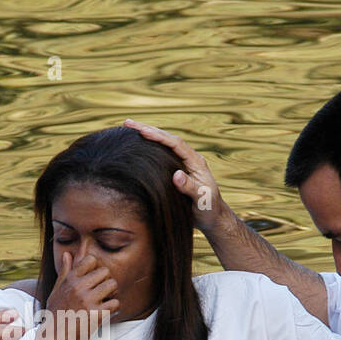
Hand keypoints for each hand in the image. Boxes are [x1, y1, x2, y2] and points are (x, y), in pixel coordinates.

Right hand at [40, 251, 119, 339]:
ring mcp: (87, 300)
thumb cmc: (55, 315)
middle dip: (106, 282)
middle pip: (106, 272)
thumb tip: (67, 254)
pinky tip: (104, 314)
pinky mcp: (96, 314)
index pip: (91, 259)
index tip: (93, 281)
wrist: (53, 339)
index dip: (96, 269)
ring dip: (112, 295)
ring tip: (104, 303)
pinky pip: (115, 304)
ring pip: (113, 286)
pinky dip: (113, 310)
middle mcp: (79, 287)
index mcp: (70, 280)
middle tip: (101, 294)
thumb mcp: (56, 291)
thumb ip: (65, 272)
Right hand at [124, 119, 234, 233]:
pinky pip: (161, 155)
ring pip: (163, 145)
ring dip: (147, 135)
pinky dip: (149, 148)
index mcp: (196, 162)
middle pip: (167, 138)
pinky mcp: (176, 170)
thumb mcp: (202, 200)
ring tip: (129, 128)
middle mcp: (188, 159)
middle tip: (128, 122)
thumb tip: (176, 175)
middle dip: (148, 129)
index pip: (176, 144)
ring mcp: (182, 164)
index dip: (159, 136)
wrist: (212, 217)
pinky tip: (137, 145)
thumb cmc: (209, 209)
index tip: (142, 131)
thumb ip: (190, 187)